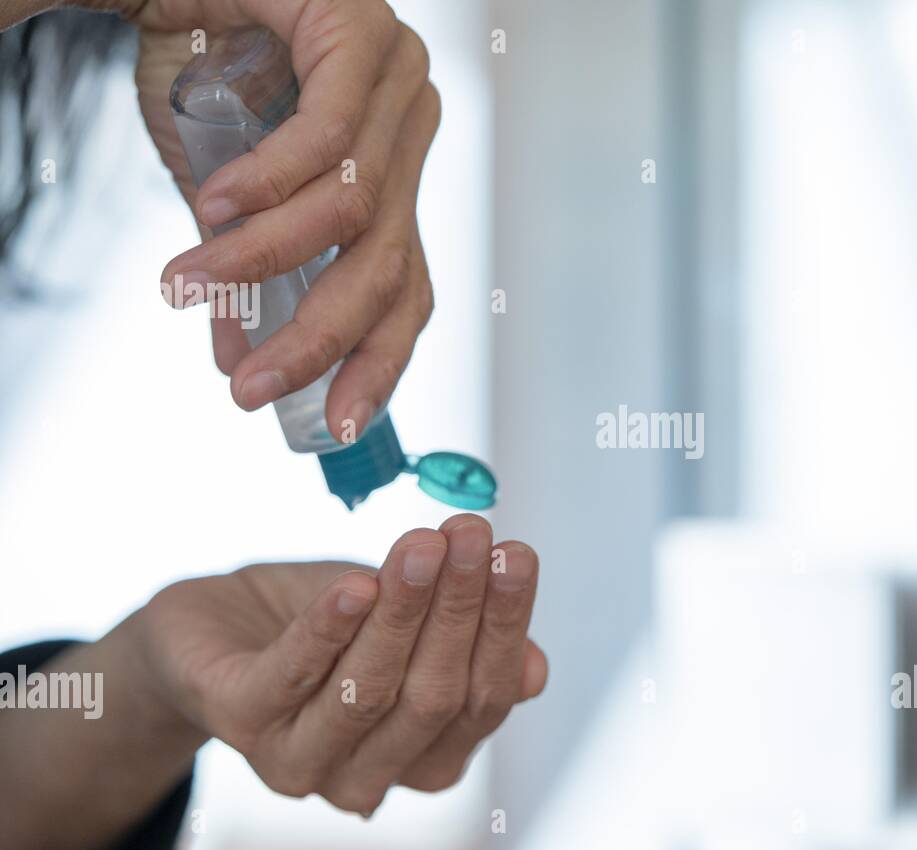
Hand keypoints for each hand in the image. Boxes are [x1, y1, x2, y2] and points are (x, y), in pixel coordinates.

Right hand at [126, 0, 437, 440]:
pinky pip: (328, 139)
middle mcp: (410, 129)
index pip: (408, 288)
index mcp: (394, 172)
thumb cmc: (198, 56)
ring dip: (263, 264)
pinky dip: (268, 186)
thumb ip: (243, 268)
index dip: (378, 362)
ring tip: (188, 288)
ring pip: (356, 213)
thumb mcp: (225, 186)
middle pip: (391, 268)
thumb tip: (239, 360)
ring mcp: (398, 81)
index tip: (341, 425)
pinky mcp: (363, 35)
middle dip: (320, 342)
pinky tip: (213, 210)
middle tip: (250, 389)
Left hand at [142, 516, 545, 813]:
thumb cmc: (326, 625)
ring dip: (403, 610)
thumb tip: (534, 670)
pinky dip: (328, 628)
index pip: (482, 700)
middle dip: (459, 608)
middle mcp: (366, 774)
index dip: (504, 628)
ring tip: (423, 544)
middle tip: (475, 536)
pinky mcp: (237, 719)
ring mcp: (298, 757)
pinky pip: (292, 673)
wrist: (215, 624)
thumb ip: (463, 646)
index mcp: (421, 757)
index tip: (517, 557)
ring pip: (368, 688)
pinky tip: (355, 585)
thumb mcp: (407, 625)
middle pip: (432, 696)